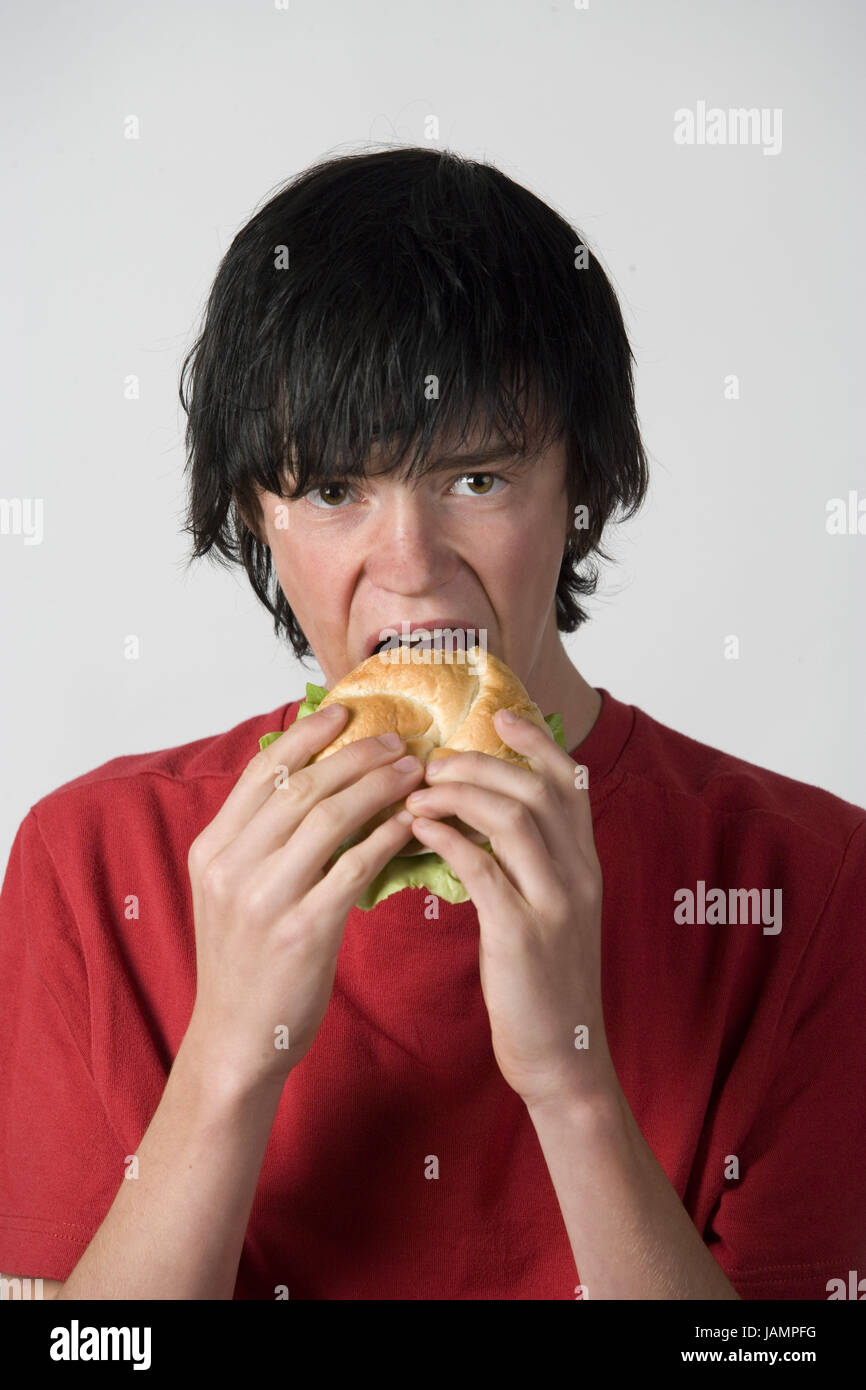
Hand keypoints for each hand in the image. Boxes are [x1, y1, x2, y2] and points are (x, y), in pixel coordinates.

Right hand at [185, 706, 425, 1091]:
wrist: (238, 1039)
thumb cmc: (246, 962)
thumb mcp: (233, 891)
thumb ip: (260, 840)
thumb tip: (310, 782)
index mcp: (211, 849)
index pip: (260, 773)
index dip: (306, 737)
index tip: (345, 713)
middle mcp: (231, 867)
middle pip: (300, 787)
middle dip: (355, 755)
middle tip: (398, 741)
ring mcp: (264, 898)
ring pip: (329, 818)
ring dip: (378, 787)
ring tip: (414, 772)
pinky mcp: (302, 931)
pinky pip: (353, 867)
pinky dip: (386, 837)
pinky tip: (412, 823)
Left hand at [403, 710, 616, 1110]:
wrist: (563, 1054)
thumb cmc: (542, 980)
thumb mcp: (550, 910)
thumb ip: (530, 861)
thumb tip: (481, 814)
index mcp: (586, 863)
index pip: (570, 780)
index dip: (536, 741)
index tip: (497, 716)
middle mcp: (580, 874)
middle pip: (536, 788)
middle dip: (480, 763)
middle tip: (432, 763)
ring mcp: (555, 903)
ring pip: (513, 818)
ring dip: (459, 794)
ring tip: (417, 791)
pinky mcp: (523, 935)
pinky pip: (483, 868)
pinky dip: (447, 838)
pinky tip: (417, 828)